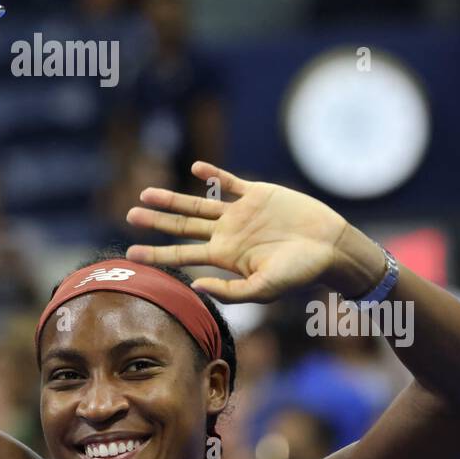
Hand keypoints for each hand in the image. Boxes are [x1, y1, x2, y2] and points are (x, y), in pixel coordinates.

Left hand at [125, 161, 385, 302]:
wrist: (330, 247)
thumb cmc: (300, 273)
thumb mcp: (264, 289)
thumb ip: (231, 291)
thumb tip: (195, 286)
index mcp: (226, 257)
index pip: (183, 256)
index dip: (156, 254)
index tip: (130, 253)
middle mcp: (227, 234)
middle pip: (183, 226)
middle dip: (156, 222)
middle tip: (129, 216)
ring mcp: (240, 213)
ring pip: (198, 203)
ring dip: (172, 199)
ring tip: (146, 193)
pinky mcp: (257, 194)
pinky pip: (229, 182)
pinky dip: (213, 174)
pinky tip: (196, 167)